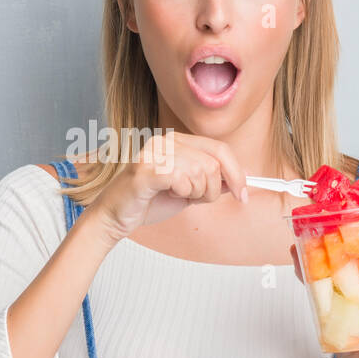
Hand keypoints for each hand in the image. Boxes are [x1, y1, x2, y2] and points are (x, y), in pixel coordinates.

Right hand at [90, 131, 248, 244]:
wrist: (115, 216)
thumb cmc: (148, 202)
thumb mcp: (189, 191)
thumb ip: (211, 182)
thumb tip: (240, 179)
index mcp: (177, 141)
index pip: (219, 148)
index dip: (236, 172)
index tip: (243, 193)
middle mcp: (166, 141)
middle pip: (213, 162)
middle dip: (212, 189)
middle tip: (196, 199)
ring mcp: (155, 153)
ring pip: (201, 172)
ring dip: (195, 193)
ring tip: (176, 195)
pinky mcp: (146, 169)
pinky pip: (182, 180)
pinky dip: (181, 194)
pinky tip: (167, 194)